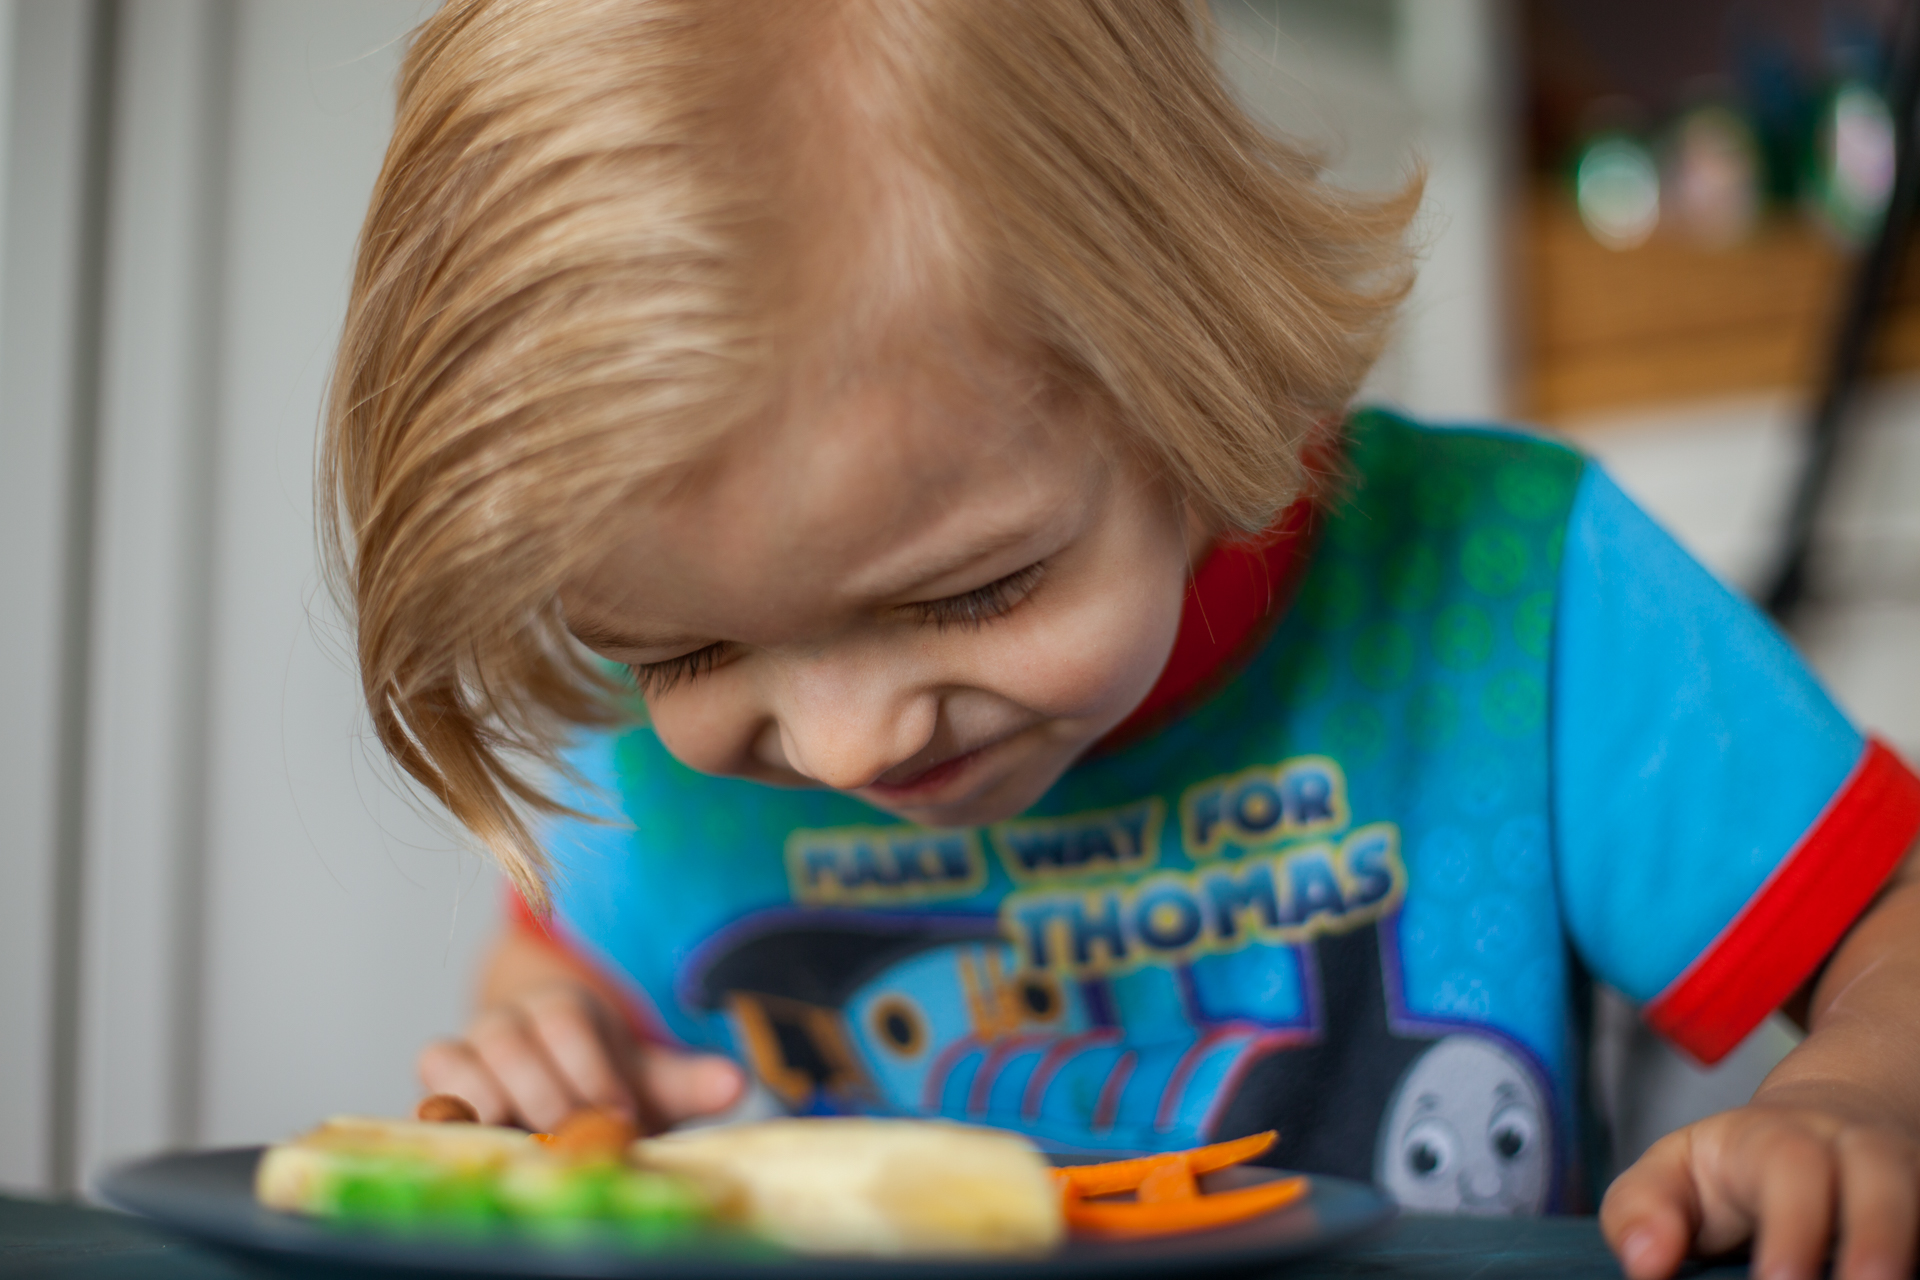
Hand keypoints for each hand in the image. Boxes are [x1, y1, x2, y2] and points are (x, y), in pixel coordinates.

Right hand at [417, 978, 744, 1133]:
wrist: (547, 1078)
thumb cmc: (601, 1080)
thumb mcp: (646, 1077)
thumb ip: (686, 1081)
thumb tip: (735, 1083)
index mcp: (563, 1007)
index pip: (568, 1022)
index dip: (593, 1070)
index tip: (621, 1117)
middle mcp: (507, 1021)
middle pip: (510, 1042)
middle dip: (546, 1096)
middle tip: (574, 1141)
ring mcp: (462, 1053)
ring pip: (457, 1062)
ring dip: (491, 1107)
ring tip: (526, 1149)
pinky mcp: (434, 1091)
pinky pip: (422, 1094)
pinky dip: (442, 1120)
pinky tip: (477, 1152)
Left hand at [1602, 1095, 1919, 1279]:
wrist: (1824, 1129)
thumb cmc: (1732, 1169)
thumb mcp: (1673, 1173)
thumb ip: (1640, 1209)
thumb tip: (1646, 1264)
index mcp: (1780, 1139)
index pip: (1791, 1166)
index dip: (1793, 1229)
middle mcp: (1854, 1152)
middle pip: (1878, 1181)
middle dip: (1872, 1241)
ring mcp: (1907, 1178)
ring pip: (1919, 1197)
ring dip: (1909, 1248)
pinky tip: (1909, 1278)